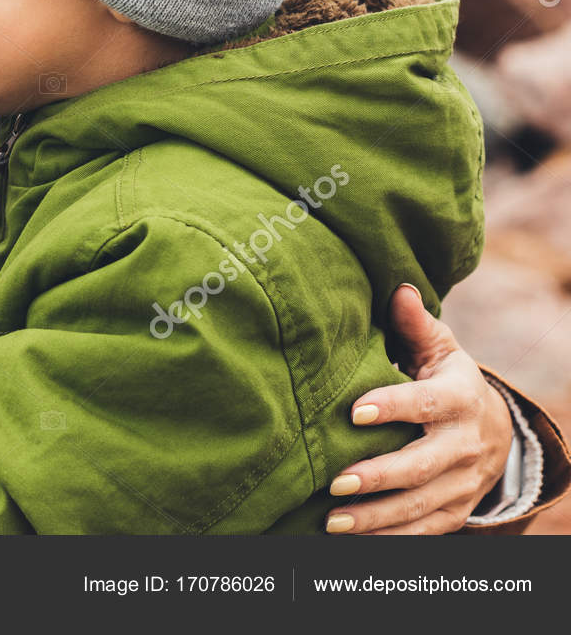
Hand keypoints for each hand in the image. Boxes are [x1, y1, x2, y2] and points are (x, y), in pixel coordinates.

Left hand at [324, 285, 512, 533]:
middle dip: (380, 476)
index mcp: (459, 398)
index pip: (425, 403)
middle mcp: (465, 444)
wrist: (495, 429)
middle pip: (422, 465)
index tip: (353, 412)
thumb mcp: (439, 348)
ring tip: (333, 520)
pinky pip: (424, 531)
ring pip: (421, 505)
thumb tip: (398, 288)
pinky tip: (353, 539)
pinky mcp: (456, 510)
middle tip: (336, 483)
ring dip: (377, 517)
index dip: (392, 406)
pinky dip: (390, 538)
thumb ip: (414, 324)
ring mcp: (463, 483)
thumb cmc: (447, 379)